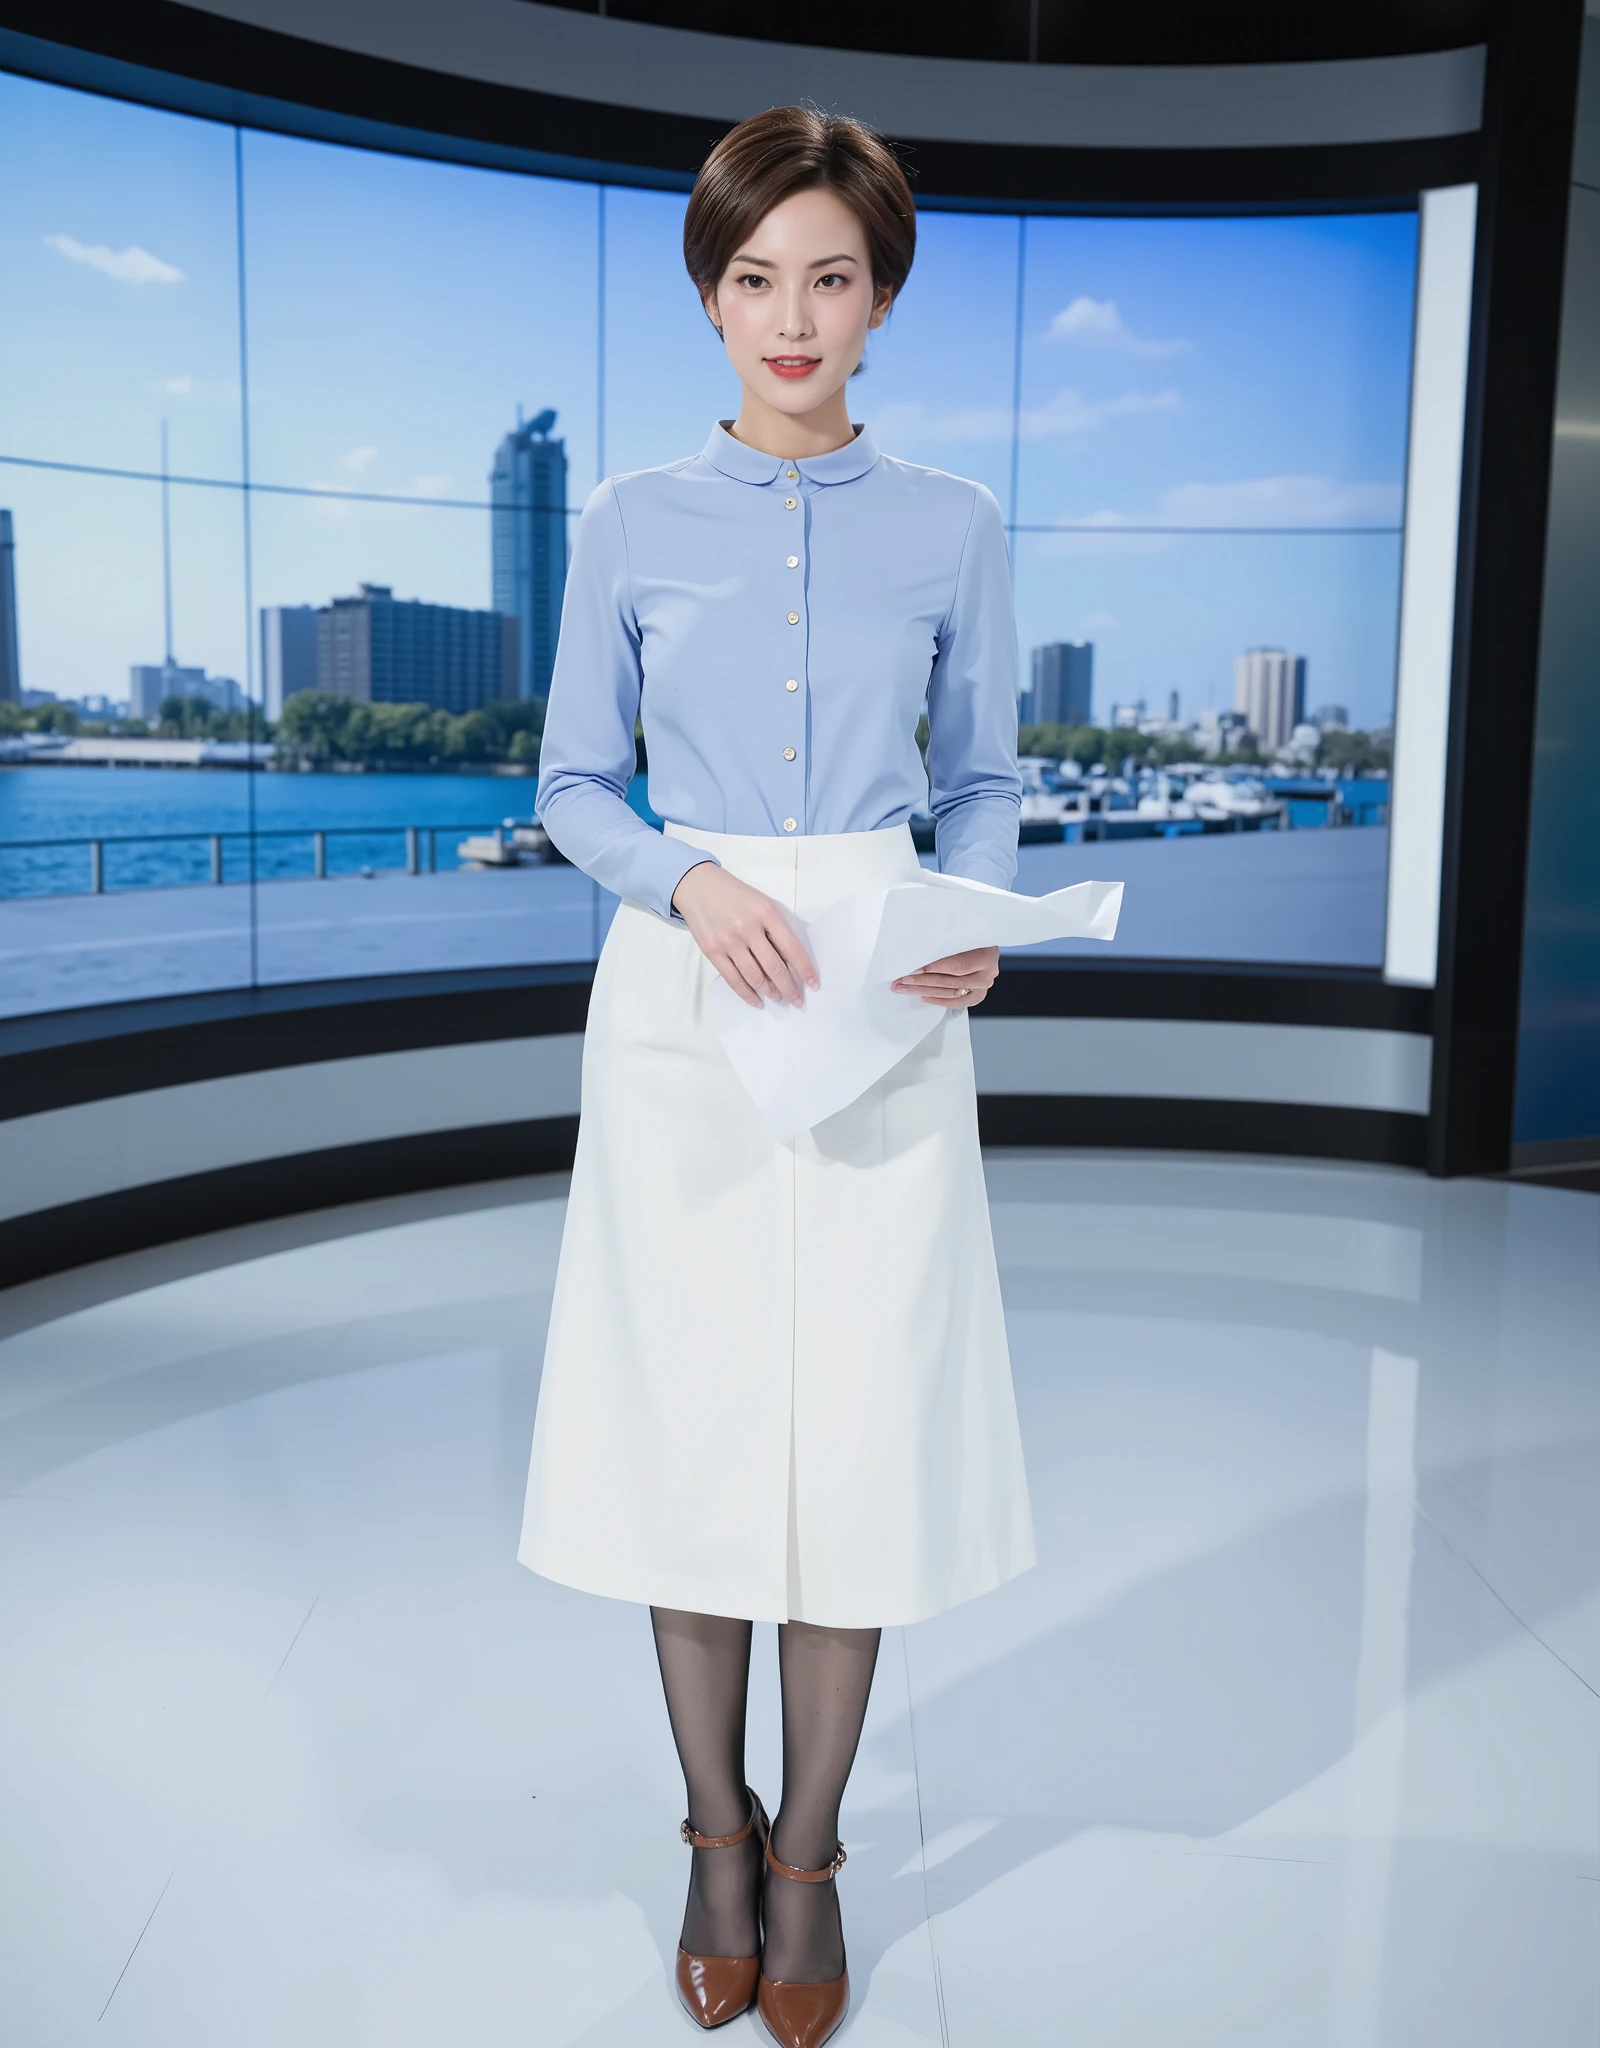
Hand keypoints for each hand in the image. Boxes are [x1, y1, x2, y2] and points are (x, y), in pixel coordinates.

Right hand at [672, 860, 819, 1009]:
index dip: (804, 969)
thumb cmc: (735, 895)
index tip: (814, 984)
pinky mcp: (712, 951)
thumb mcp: (762, 903)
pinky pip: (733, 980)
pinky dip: (747, 994)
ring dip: (770, 992)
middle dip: (789, 988)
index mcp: (766, 913)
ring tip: (779, 998)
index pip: (791, 948)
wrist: (699, 886)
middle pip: (774, 967)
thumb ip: (776, 928)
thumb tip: (790, 961)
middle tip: (797, 1000)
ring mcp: (728, 941)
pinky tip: (757, 1000)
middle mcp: (747, 928)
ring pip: (754, 977)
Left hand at [892, 945, 999, 1007]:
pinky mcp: (977, 995)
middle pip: (951, 981)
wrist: (989, 947)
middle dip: (923, 982)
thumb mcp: (963, 936)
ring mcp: (983, 987)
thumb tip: (920, 956)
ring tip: (907, 989)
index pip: (957, 965)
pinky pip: (957, 1002)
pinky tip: (924, 997)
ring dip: (926, 992)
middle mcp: (986, 974)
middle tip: (903, 981)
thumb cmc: (975, 938)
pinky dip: (939, 1000)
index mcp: (986, 956)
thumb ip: (947, 947)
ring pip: (951, 993)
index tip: (913, 970)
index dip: (934, 969)